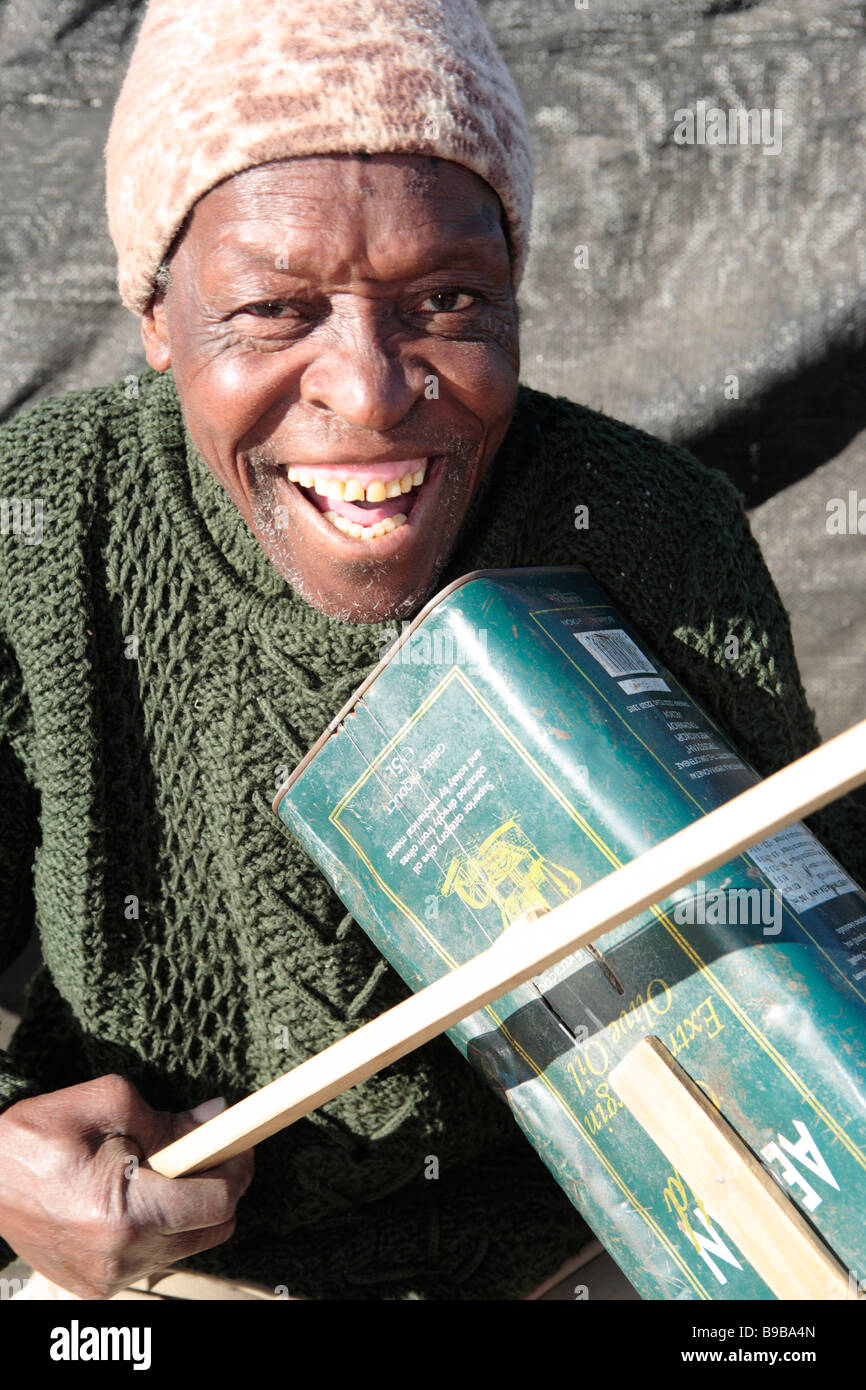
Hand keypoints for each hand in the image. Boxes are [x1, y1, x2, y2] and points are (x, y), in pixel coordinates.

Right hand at [0, 1073, 253, 1297]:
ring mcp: (107, 1280)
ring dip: (188, 1207)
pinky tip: (136, 1195)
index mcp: (126, 1215)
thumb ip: (170, 1119)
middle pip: (212, 1231)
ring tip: (161, 1169)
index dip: (237, 1167)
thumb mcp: (108, 1104)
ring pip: (185, 1246)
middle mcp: (121, 1258)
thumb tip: (215, 1117)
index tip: (240, 1142)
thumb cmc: (38, 1136)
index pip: (216, 1203)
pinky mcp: (97, 1287)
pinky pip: (154, 1258)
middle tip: (207, 1151)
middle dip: (219, 1187)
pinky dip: (160, 1227)